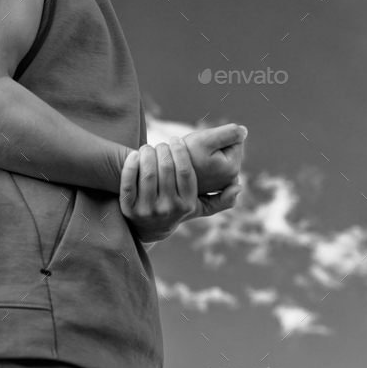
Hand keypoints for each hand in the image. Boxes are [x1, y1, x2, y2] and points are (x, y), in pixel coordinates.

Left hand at [119, 138, 241, 243]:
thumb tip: (238, 186)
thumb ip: (221, 199)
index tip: (177, 140)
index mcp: (187, 205)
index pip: (185, 172)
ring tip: (150, 147)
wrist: (148, 227)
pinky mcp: (128, 209)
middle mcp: (167, 209)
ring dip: (148, 153)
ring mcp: (146, 210)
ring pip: (148, 173)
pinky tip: (136, 154)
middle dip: (164, 149)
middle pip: (165, 169)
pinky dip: (131, 164)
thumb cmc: (178, 208)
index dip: (180, 151)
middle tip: (162, 143)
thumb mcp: (199, 208)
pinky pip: (128, 181)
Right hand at [182, 123, 247, 194]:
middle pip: (228, 149)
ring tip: (193, 158)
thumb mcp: (207, 139)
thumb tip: (244, 131)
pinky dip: (203, 160)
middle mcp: (229, 181)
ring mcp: (219, 185)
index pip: (235, 140)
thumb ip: (230, 133)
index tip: (204, 145)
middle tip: (197, 152)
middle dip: (213, 145)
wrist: (162, 172)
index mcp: (233, 170)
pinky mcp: (209, 184)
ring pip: (219, 155)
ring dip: (207, 152)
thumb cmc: (183, 155)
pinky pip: (210, 163)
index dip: (218, 136)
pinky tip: (193, 166)